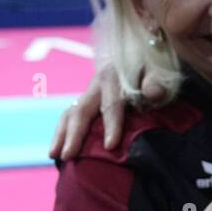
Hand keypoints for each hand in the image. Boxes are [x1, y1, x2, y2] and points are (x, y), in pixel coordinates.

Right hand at [50, 61, 166, 159]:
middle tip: (67, 156)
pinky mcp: (85, 101)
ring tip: (54, 155)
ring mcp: (88, 94)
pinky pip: (69, 117)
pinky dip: (61, 133)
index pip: (112, 105)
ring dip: (61, 135)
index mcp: (113, 78)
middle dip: (74, 135)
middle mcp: (96, 85)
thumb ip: (156, 82)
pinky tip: (56, 150)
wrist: (136, 54)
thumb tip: (153, 93)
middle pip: (82, 111)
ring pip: (70, 114)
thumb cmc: (150, 66)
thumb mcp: (157, 70)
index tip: (110, 146)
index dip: (112, 125)